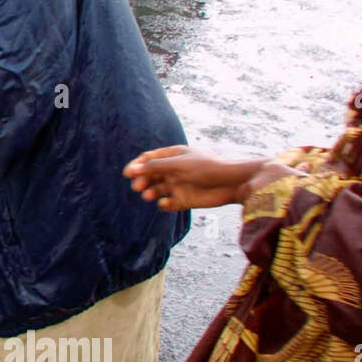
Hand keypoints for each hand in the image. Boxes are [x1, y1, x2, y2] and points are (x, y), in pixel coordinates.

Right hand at [123, 145, 262, 210]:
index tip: (128, 174)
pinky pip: (168, 203)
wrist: (233, 184)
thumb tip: (132, 170)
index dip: (137, 166)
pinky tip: (165, 204)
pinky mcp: (185, 200)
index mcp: (174, 156)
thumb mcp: (179, 164)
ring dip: (150, 192)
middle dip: (142, 180)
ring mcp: (180, 185)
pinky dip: (164, 205)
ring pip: (157, 189)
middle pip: (151, 175)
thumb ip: (155, 167)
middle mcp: (175, 170)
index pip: (149, 159)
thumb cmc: (208, 168)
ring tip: (148, 196)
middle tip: (138, 188)